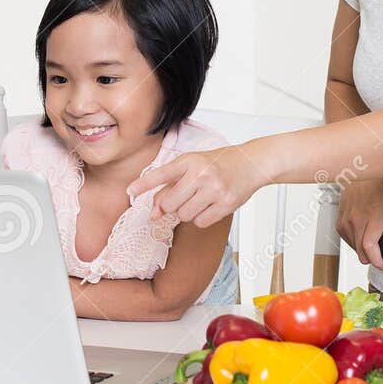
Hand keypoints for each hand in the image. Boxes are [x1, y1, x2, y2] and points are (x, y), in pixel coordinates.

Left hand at [126, 145, 264, 228]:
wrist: (251, 163)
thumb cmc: (220, 164)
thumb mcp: (193, 165)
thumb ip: (172, 185)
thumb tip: (155, 212)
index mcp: (190, 160)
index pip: (162, 173)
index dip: (144, 184)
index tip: (131, 191)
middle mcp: (201, 174)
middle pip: (170, 203)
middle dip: (171, 206)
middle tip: (183, 197)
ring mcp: (214, 189)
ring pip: (184, 215)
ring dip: (187, 212)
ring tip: (200, 199)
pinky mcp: (226, 204)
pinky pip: (201, 222)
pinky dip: (201, 218)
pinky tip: (210, 205)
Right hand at [336, 178, 382, 268]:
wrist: (361, 180)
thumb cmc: (378, 194)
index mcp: (372, 218)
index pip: (370, 248)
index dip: (378, 261)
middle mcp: (355, 221)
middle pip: (362, 254)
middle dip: (373, 257)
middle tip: (381, 251)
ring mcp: (345, 223)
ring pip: (355, 250)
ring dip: (364, 249)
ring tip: (371, 234)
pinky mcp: (338, 225)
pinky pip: (348, 242)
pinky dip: (357, 242)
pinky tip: (362, 230)